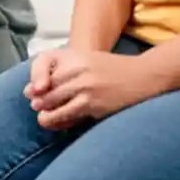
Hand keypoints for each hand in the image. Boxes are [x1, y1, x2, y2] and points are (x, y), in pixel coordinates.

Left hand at [23, 49, 163, 130]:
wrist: (146, 77)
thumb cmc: (115, 70)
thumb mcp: (89, 60)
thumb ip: (64, 71)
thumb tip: (33, 90)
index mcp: (75, 54)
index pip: (43, 61)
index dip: (34, 77)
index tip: (33, 91)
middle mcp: (77, 68)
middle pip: (46, 86)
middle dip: (38, 100)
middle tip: (37, 107)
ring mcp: (85, 86)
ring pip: (52, 102)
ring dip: (45, 113)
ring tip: (44, 118)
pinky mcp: (93, 104)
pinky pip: (67, 115)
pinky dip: (58, 121)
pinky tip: (58, 124)